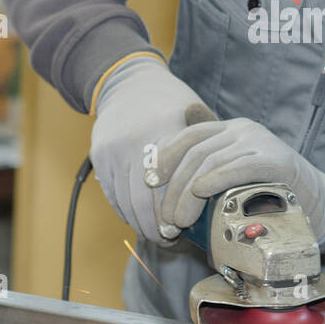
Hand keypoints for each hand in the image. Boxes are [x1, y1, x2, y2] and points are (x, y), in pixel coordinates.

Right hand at [89, 55, 209, 246]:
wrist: (129, 82)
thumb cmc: (172, 104)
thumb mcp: (194, 119)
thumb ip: (206, 150)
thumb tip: (225, 191)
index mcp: (163, 131)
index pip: (169, 186)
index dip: (175, 214)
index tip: (185, 232)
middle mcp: (134, 141)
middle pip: (143, 200)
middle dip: (156, 227)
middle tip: (171, 240)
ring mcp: (112, 149)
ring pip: (125, 202)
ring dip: (140, 224)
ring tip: (158, 236)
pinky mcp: (99, 156)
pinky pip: (113, 194)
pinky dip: (126, 211)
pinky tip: (140, 220)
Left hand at [147, 118, 324, 241]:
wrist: (321, 206)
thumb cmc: (272, 201)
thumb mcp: (235, 185)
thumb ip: (209, 181)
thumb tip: (167, 200)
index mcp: (233, 132)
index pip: (190, 135)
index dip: (166, 156)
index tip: (149, 181)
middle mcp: (244, 131)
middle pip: (196, 152)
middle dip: (173, 187)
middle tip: (166, 219)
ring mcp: (261, 142)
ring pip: (211, 160)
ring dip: (187, 193)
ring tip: (179, 222)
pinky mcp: (276, 160)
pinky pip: (238, 166)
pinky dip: (215, 179)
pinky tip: (200, 193)